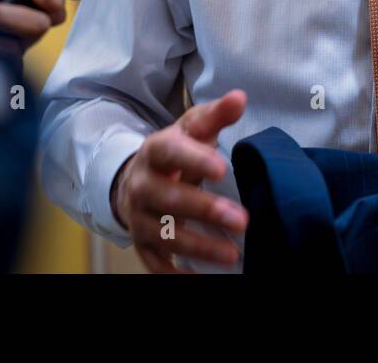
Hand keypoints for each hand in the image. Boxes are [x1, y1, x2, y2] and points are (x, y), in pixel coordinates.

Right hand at [111, 90, 250, 273]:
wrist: (135, 178)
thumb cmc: (175, 152)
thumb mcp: (192, 129)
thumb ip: (215, 115)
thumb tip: (239, 98)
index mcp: (155, 151)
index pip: (170, 152)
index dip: (194, 160)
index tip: (222, 168)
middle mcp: (142, 185)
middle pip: (169, 198)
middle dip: (205, 210)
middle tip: (242, 220)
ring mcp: (139, 217)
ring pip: (164, 234)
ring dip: (198, 247)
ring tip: (232, 254)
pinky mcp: (140, 243)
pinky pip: (154, 263)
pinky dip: (174, 274)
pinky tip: (201, 278)